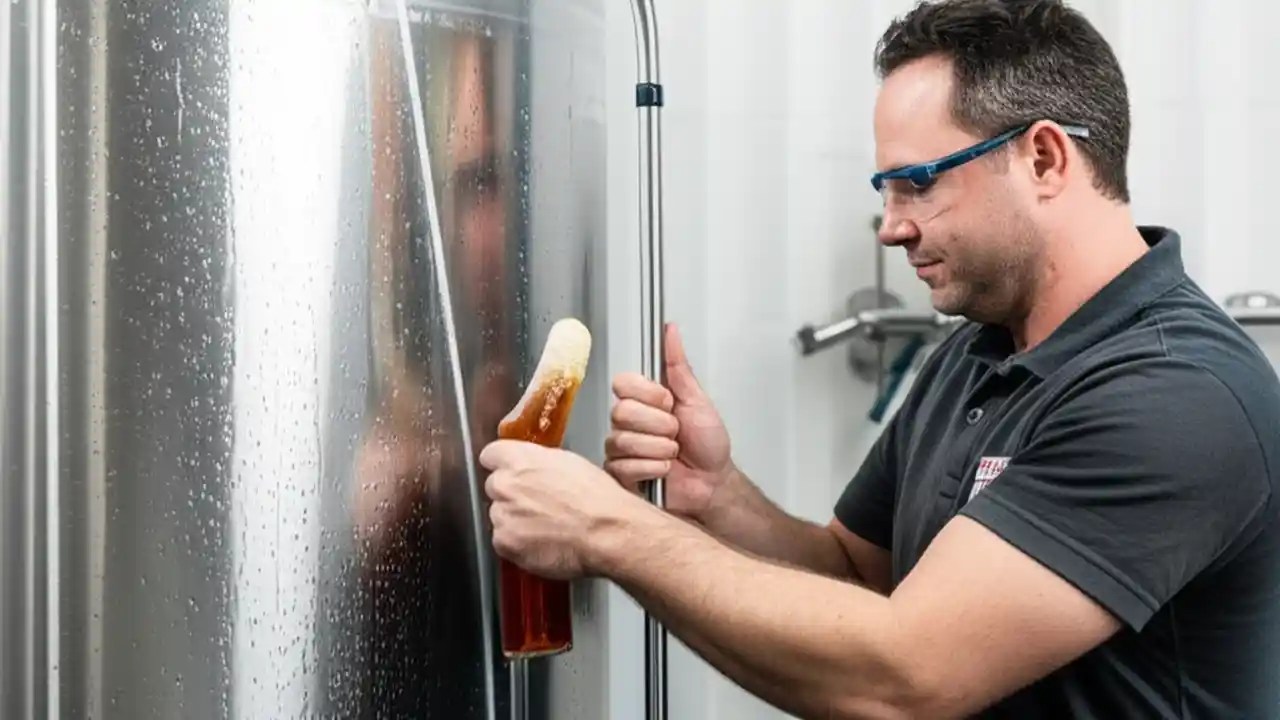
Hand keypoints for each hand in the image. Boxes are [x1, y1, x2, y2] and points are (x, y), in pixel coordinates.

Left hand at [480, 439, 640, 579]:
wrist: (606, 532)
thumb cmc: (597, 499)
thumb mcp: (570, 463)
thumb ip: (540, 463)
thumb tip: (533, 469)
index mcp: (520, 459)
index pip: (491, 455)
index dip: (503, 465)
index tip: (510, 472)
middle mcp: (505, 484)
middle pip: (494, 487)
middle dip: (511, 495)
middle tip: (536, 504)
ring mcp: (502, 515)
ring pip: (499, 516)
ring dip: (514, 521)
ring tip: (545, 528)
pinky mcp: (505, 543)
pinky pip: (503, 542)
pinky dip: (518, 545)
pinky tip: (541, 543)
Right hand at [605, 323, 733, 521]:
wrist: (713, 481)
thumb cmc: (707, 443)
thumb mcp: (696, 399)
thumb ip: (678, 365)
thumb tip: (670, 330)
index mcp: (643, 399)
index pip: (622, 383)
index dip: (648, 394)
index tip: (669, 402)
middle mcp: (627, 421)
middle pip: (622, 412)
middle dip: (660, 425)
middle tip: (676, 433)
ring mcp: (621, 447)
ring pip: (624, 440)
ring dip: (660, 448)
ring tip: (674, 453)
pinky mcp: (620, 474)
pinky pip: (624, 466)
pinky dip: (653, 468)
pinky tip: (664, 470)